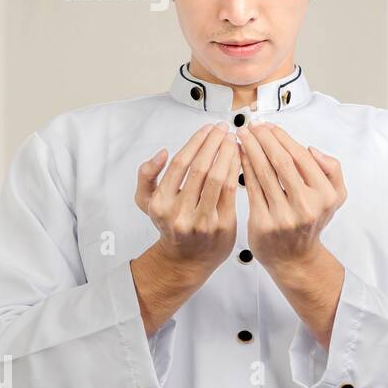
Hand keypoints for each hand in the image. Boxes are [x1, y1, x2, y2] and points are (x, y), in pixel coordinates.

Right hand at [135, 122, 239, 272]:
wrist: (186, 260)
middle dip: (214, 143)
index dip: (196, 142)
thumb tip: (162, 153)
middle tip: (223, 128)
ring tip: (233, 139)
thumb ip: (147, 175)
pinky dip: (235, 170)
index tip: (207, 128)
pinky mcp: (222, 225)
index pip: (180, 164)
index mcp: (161, 203)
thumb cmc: (169, 223)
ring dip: (227, 154)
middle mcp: (180, 212)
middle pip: (200, 168)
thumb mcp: (147, 202)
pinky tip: (240, 156)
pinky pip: (230, 191)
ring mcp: (202, 220)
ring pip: (217, 178)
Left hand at [236, 120, 346, 273]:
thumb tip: (311, 149)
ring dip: (250, 149)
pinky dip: (243, 168)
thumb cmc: (311, 221)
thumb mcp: (334, 197)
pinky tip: (238, 155)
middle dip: (263, 139)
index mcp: (325, 195)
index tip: (269, 126)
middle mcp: (306, 206)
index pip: (301, 158)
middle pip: (281, 162)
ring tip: (242, 135)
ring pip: (263, 173)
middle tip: (251, 125)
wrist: (295, 258)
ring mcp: (284, 216)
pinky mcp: (263, 223)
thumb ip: (332, 169)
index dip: (282, 138)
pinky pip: (251, 189)